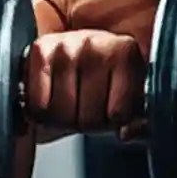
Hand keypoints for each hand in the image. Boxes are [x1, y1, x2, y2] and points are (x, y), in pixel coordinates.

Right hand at [24, 30, 145, 142]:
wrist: (73, 47)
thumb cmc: (104, 75)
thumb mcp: (128, 94)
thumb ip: (138, 120)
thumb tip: (127, 133)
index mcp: (126, 53)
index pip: (118, 115)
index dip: (110, 123)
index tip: (108, 114)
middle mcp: (98, 43)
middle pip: (88, 118)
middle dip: (84, 123)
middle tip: (83, 111)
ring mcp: (67, 45)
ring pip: (61, 114)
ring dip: (61, 119)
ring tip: (67, 105)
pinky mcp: (40, 50)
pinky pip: (38, 104)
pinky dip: (40, 112)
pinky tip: (48, 100)